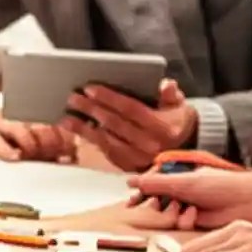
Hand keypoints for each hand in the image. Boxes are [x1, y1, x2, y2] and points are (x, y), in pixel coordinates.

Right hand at [0, 94, 74, 162]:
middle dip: (54, 145)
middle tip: (58, 158)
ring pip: (22, 132)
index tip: (72, 154)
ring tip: (36, 157)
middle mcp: (17, 118)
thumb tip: (69, 157)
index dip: (67, 140)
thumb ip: (41, 143)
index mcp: (28, 116)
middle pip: (42, 129)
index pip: (54, 125)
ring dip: (33, 146)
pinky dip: (6, 149)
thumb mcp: (18, 129)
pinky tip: (14, 157)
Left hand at [60, 79, 195, 171]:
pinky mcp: (129, 167)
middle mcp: (150, 145)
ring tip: (66, 117)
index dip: (109, 98)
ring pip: (106, 141)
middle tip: (72, 97)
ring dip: (84, 129)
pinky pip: (106, 152)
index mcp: (162, 127)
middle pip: (114, 123)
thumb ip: (170, 94)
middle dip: (91, 109)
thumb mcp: (179, 105)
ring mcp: (138, 159)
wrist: (185, 152)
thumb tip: (165, 84)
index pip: (130, 109)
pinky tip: (79, 131)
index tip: (89, 88)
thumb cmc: (176, 121)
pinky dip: (91, 141)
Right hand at [126, 166, 251, 228]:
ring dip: (172, 214)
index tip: (132, 200)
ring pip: (168, 213)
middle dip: (156, 204)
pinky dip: (184, 221)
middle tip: (154, 208)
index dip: (142, 190)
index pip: (153, 181)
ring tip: (182, 210)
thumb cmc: (223, 186)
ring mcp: (190, 205)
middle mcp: (183, 190)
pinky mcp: (198, 221)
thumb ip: (158, 184)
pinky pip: (181, 224)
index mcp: (179, 174)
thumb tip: (131, 181)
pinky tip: (193, 218)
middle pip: (158, 198)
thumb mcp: (186, 182)